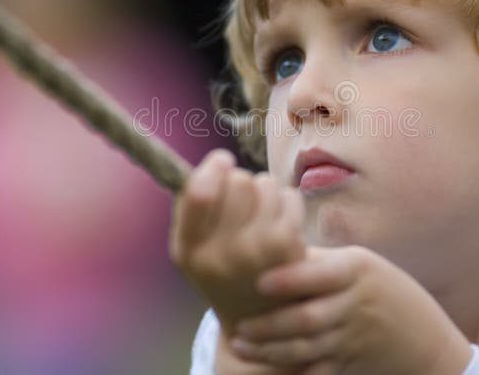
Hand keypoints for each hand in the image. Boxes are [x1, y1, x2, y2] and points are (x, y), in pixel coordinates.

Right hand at [170, 148, 305, 332]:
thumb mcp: (194, 246)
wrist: (259, 319)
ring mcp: (256, 253)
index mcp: (188, 251)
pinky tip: (282, 224)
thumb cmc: (223, 267)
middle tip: (241, 204)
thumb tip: (217, 161)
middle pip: (237, 181)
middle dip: (240, 181)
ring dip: (265, 191)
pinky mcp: (287, 249)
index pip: (196, 196)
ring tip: (261, 217)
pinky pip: (289, 196)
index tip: (223, 159)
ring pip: (265, 184)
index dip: (212, 169)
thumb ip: (193, 205)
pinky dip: (287, 202)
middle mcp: (221, 255)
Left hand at [228, 246, 472, 374]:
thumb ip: (319, 261)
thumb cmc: (380, 289)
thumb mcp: (360, 264)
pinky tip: (267, 367)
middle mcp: (355, 303)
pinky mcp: (350, 363)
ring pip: (307, 348)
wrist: (423, 338)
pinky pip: (318, 371)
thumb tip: (269, 244)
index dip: (289, 280)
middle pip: (308, 318)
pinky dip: (293, 371)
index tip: (258, 283)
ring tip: (241, 344)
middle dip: (270, 325)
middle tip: (238, 326)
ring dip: (271, 350)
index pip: (320, 275)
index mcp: (356, 270)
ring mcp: (353, 337)